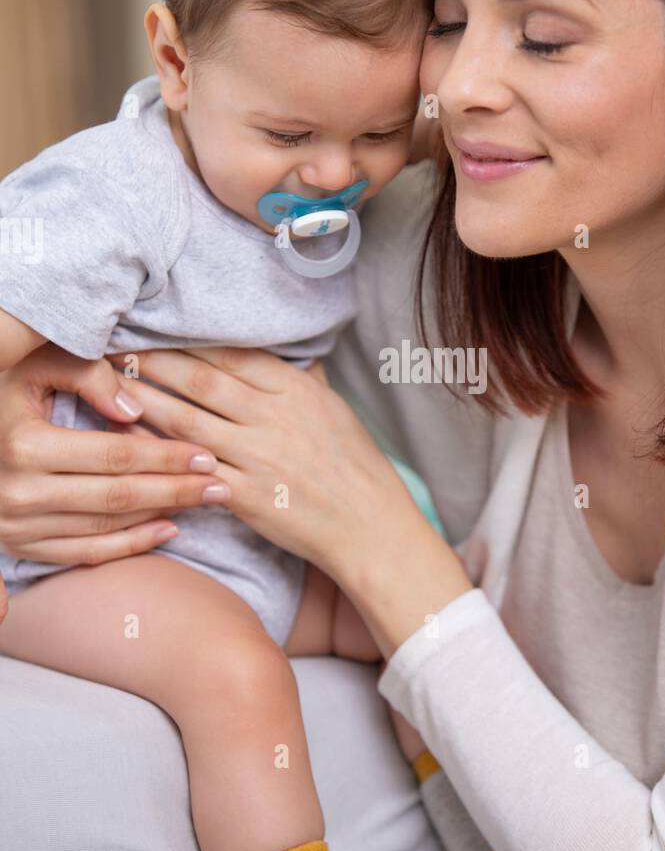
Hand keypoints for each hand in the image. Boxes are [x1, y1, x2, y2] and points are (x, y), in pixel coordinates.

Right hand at [0, 344, 231, 565]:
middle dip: (176, 491)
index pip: (114, 457)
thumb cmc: (6, 389)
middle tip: (221, 485)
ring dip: (161, 516)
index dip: (165, 457)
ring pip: (106, 527)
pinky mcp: (22, 545)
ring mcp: (18, 525)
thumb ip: (87, 374)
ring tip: (204, 501)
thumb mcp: (39, 365)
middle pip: (118, 496)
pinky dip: (130, 545)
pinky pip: (85, 553)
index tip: (207, 455)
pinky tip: (168, 529)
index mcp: (25, 445)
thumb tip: (133, 408)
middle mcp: (19, 492)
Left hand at [102, 346, 472, 652]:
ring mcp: (258, 457)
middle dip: (153, 359)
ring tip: (110, 383)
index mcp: (295, 391)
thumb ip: (304, 379)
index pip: (231, 353)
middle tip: (115, 342)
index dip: (188, 337)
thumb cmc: (355, 468)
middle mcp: (274, 417)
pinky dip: (157, 454)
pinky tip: (128, 443)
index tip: (155, 323)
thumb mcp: (335, 410)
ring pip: (187, 420)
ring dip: (144, 399)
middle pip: (200, 379)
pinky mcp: (245, 496)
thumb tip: (291, 350)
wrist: (370, 527)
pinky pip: (190, 469)